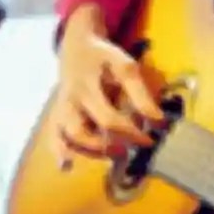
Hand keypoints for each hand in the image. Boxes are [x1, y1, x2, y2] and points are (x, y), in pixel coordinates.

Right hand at [51, 5, 163, 163]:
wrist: (75, 47)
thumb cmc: (103, 58)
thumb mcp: (124, 66)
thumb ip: (141, 93)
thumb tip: (159, 122)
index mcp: (90, 83)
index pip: (110, 115)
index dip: (133, 130)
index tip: (157, 131)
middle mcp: (73, 98)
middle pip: (86, 129)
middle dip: (110, 144)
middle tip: (134, 146)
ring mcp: (63, 107)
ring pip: (70, 135)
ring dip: (91, 150)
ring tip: (114, 154)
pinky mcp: (57, 114)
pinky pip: (54, 136)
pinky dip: (60, 152)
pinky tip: (67, 166)